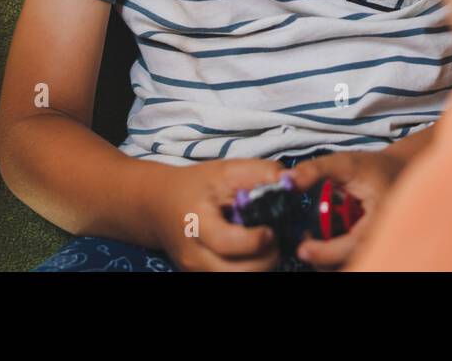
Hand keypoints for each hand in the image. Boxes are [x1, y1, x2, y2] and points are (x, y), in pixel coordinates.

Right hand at [145, 158, 287, 270]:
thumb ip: (260, 172)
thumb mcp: (226, 170)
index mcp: (196, 222)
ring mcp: (195, 270)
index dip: (255, 241)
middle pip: (238, 273)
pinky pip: (233, 280)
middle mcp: (193, 254)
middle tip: (275, 238)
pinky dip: (251, 269)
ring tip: (266, 245)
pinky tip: (254, 252)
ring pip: (239, 281)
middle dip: (267, 258)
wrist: (159, 206)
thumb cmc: (196, 186)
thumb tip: (292, 181)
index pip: (227, 243)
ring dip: (261, 266)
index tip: (271, 229)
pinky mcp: (201, 277)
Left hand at [281, 149, 403, 269]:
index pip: (355, 244)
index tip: (303, 250)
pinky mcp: (367, 248)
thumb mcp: (345, 162)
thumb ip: (316, 170)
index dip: (328, 252)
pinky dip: (333, 255)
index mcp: (381, 216)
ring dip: (327, 258)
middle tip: (303, 246)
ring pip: (347, 264)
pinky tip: (323, 243)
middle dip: (323, 258)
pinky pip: (348, 260)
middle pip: (350, 261)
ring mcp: (376, 244)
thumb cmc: (371, 168)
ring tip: (312, 242)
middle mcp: (383, 236)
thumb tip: (287, 180)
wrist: (395, 173)